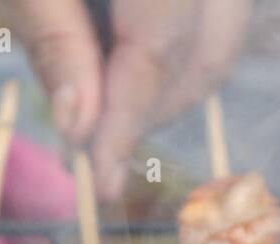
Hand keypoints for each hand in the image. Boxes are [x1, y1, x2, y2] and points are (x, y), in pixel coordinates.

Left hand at [15, 0, 251, 199]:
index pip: (157, 57)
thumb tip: (78, 130)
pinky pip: (217, 24)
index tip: (102, 182)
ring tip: (105, 106)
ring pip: (222, 46)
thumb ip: (57, 45)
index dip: (126, 125)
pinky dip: (178, 55)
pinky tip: (122, 64)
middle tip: (100, 148)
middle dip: (154, 112)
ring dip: (169, 88)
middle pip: (209, 58)